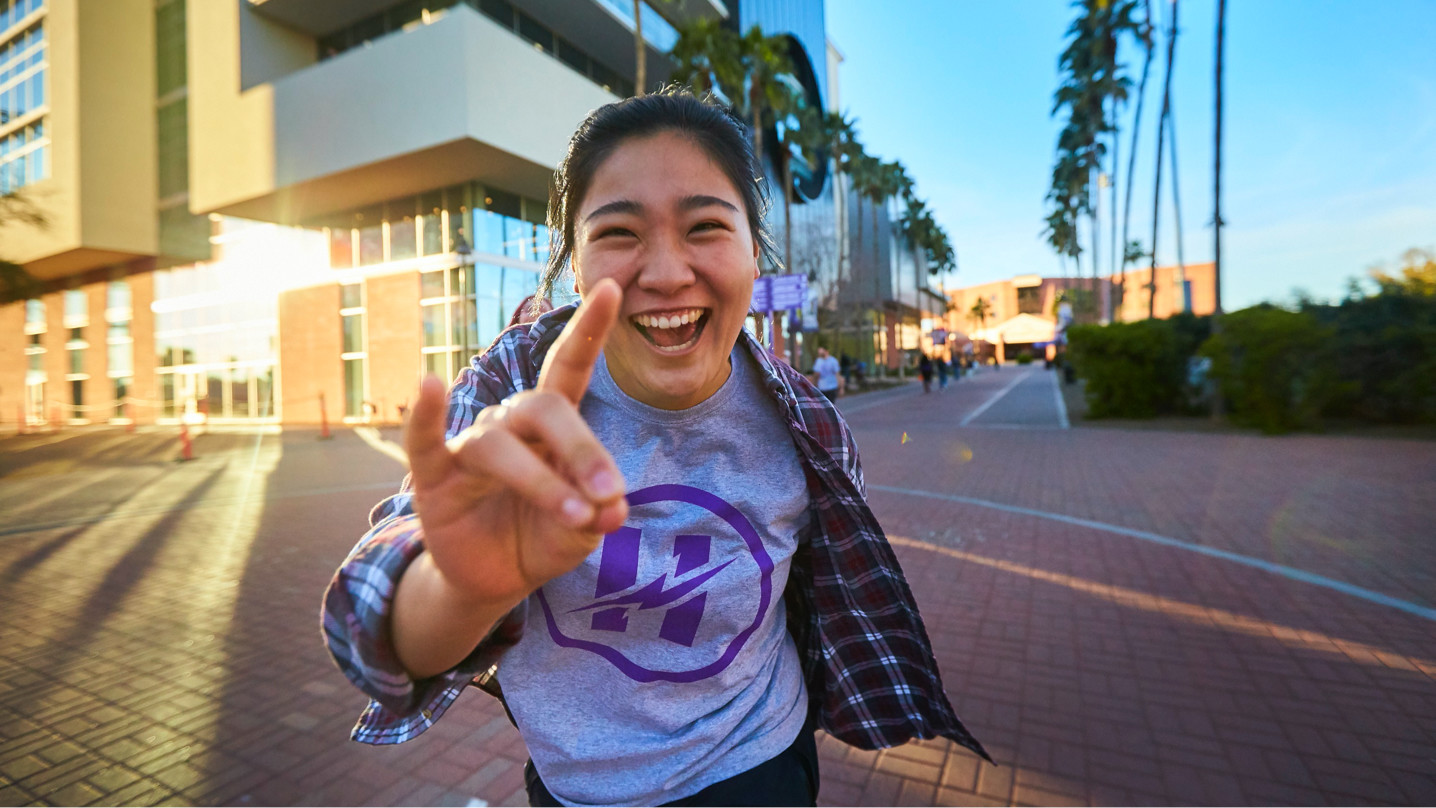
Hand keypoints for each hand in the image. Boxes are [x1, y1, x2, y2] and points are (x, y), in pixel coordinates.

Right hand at [403, 280, 628, 606]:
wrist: (494, 580)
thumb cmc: (542, 536)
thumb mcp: (582, 531)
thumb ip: (598, 515)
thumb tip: (612, 509)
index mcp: (551, 426)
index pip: (569, 366)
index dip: (588, 328)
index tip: (610, 287)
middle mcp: (509, 423)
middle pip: (544, 407)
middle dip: (582, 449)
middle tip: (610, 493)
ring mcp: (469, 446)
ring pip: (500, 444)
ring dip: (542, 481)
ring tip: (575, 516)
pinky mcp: (433, 476)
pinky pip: (423, 440)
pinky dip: (424, 413)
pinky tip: (427, 386)